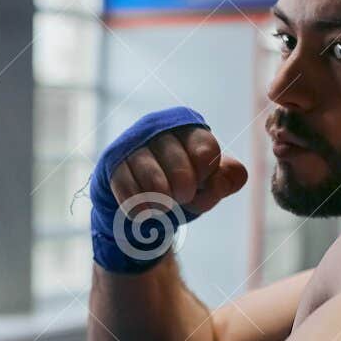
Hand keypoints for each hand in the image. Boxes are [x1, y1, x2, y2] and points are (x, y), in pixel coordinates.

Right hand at [108, 125, 247, 218]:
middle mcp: (159, 128)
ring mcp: (133, 144)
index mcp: (188, 127)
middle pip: (180, 165)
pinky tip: (145, 213)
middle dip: (185, 190)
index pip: (206, 151)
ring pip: (152, 179)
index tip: (201, 183)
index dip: (207, 176)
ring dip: (162, 201)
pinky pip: (128, 189)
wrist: (140, 198)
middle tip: (182, 197)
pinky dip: (140, 207)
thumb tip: (226, 179)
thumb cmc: (179, 183)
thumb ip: (227, 178)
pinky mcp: (112, 164)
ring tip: (164, 207)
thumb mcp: (208, 181)